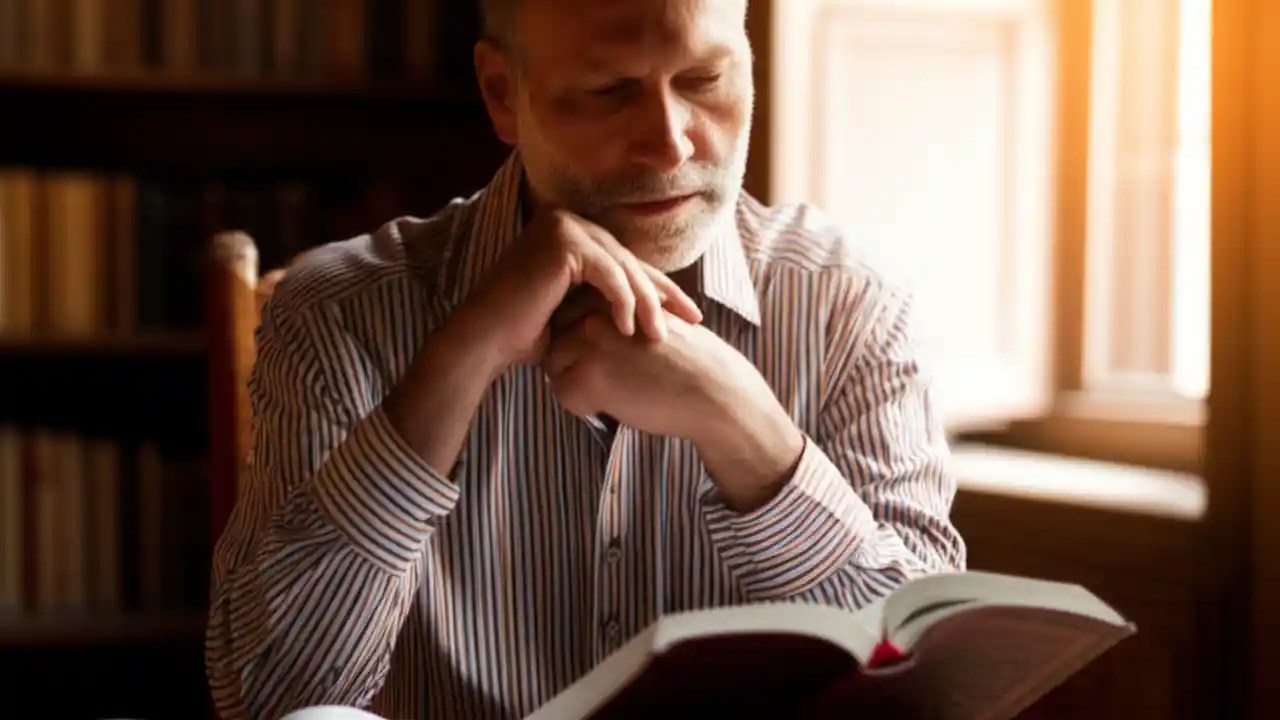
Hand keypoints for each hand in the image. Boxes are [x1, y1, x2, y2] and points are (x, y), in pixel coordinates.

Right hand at [452, 206, 702, 370]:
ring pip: (623, 268)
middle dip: (664, 294)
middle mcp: (567, 219)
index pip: (625, 262)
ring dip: (647, 304)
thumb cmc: (526, 333)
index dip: (660, 289)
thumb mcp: (578, 310)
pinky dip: (623, 302)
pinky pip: (608, 273)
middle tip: (693, 320)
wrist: (485, 340)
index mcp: (570, 231)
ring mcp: (564, 225)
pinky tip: (630, 330)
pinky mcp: (563, 240)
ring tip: (660, 336)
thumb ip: (606, 298)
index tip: (689, 315)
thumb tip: (657, 307)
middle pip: (630, 261)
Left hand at [544, 310, 805, 511]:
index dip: (581, 341)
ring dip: (574, 381)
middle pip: (555, 338)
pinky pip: (561, 394)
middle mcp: (595, 311)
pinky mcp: (589, 374)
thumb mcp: (651, 318)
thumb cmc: (687, 361)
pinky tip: (615, 403)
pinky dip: (582, 406)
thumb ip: (618, 314)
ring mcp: (590, 341)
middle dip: (571, 360)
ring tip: (613, 389)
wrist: (713, 390)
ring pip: (553, 366)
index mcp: (612, 294)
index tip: (609, 358)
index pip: (567, 315)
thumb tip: (581, 328)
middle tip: (610, 377)